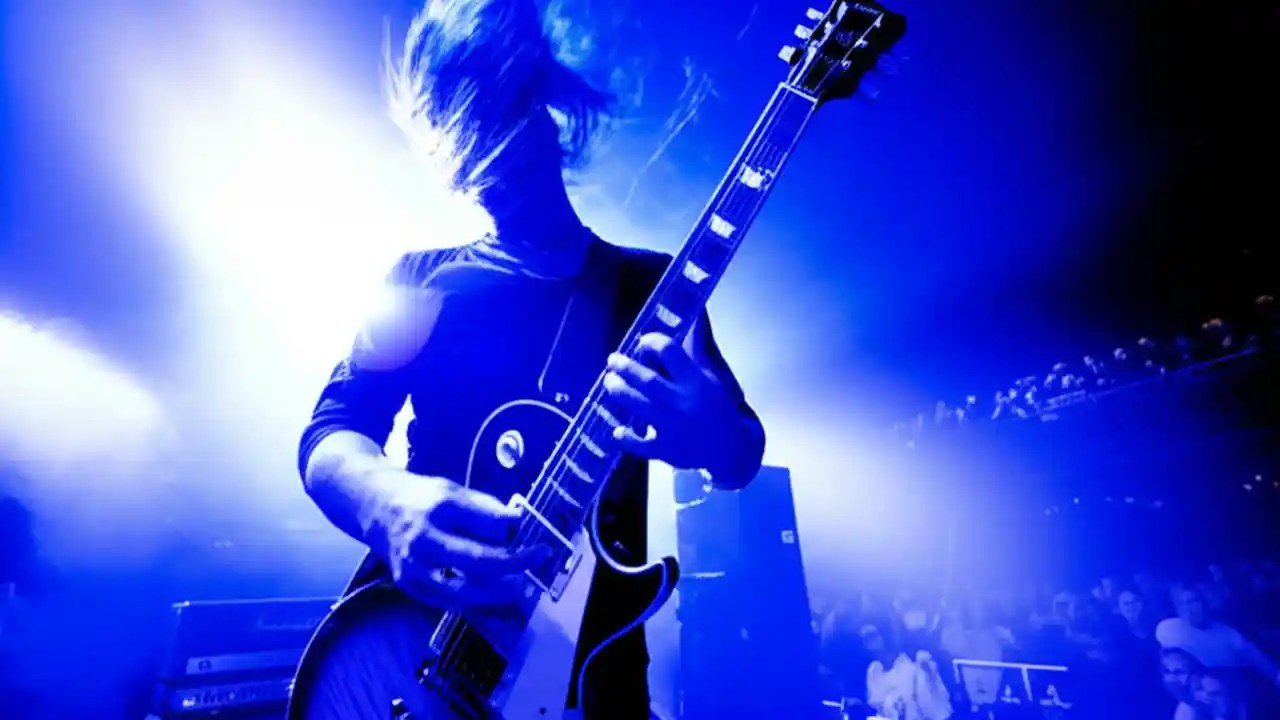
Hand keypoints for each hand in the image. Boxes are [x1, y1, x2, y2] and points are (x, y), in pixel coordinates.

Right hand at [375, 475, 544, 610]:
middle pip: (476, 560)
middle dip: (512, 566)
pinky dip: (473, 601)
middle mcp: (425, 539)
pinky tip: (492, 597)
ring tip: (520, 590)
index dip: (516, 533)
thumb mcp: (455, 490)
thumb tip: (519, 525)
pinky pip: (447, 601)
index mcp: (440, 508)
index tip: (541, 544)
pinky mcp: (409, 585)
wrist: (376, 508)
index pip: (486, 524)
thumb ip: (486, 509)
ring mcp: (414, 566)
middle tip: (536, 566)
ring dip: (496, 593)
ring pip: (462, 589)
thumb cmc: (423, 498)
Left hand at [601, 332, 743, 472]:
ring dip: (620, 392)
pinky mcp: (666, 451)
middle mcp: (682, 401)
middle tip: (612, 360)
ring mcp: (672, 427)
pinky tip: (616, 431)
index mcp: (697, 381)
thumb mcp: (714, 379)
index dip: (652, 342)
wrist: (732, 451)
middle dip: (625, 367)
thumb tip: (696, 317)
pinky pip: (640, 445)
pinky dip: (626, 438)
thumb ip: (700, 352)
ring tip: (608, 382)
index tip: (643, 341)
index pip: (670, 352)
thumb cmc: (722, 410)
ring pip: (639, 406)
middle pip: (647, 380)